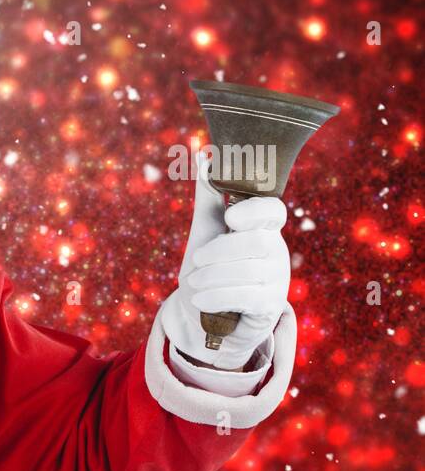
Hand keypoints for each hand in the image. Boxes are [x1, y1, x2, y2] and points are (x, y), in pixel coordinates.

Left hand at [162, 165, 289, 369]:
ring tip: (194, 283)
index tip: (230, 217)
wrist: (205, 315)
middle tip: (196, 261)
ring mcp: (277, 280)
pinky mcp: (270, 307)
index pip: (272, 211)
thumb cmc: (208, 268)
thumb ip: (209, 197)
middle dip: (219, 253)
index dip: (254, 211)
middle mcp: (276, 252)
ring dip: (211, 277)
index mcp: (262, 229)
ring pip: (248, 272)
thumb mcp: (205, 231)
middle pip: (257, 243)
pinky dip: (216, 297)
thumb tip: (205, 156)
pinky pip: (246, 297)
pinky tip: (199, 299)